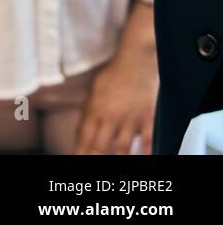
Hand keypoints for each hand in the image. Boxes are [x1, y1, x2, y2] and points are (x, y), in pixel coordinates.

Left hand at [75, 1, 156, 153]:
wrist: (136, 59)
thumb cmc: (113, 73)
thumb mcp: (94, 90)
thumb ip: (89, 111)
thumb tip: (83, 130)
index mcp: (95, 109)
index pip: (85, 137)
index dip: (80, 151)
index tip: (76, 158)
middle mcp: (111, 116)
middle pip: (101, 146)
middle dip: (95, 158)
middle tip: (91, 164)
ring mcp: (131, 118)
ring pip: (122, 147)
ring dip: (117, 158)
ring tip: (112, 165)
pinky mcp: (148, 117)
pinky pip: (147, 139)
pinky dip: (145, 151)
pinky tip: (142, 157)